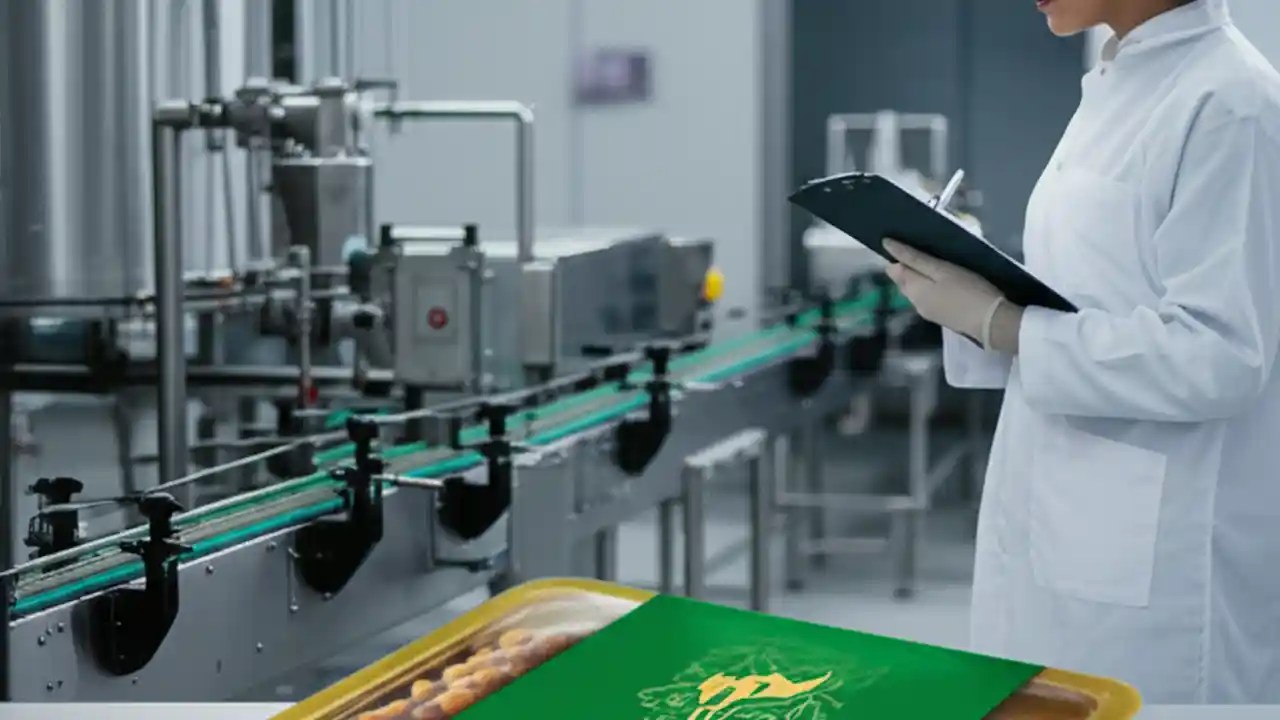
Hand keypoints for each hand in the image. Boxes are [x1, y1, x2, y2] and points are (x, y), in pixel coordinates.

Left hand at [882, 238, 1023, 352]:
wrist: (992, 322)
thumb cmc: (968, 290)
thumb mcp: (942, 270)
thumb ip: (916, 262)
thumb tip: (889, 255)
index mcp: (913, 290)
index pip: (894, 271)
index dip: (897, 256)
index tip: (901, 241)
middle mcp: (915, 303)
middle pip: (904, 282)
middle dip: (906, 267)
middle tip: (917, 248)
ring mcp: (928, 312)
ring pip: (915, 290)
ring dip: (918, 277)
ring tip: (930, 262)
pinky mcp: (941, 317)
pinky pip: (927, 298)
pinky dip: (928, 287)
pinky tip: (940, 281)